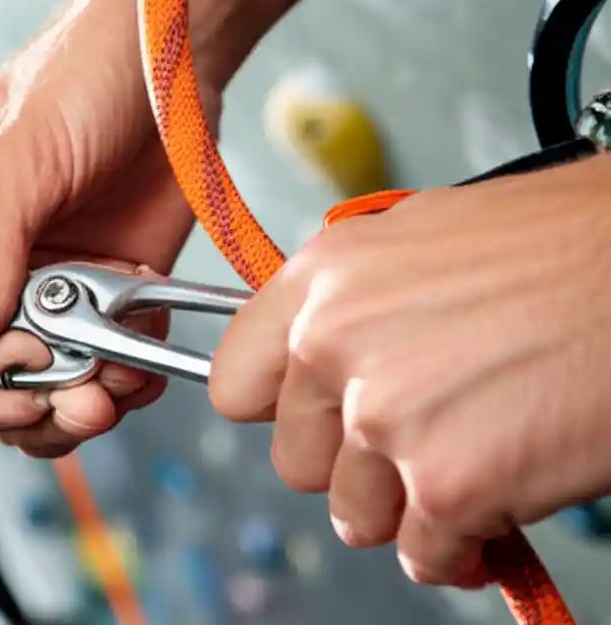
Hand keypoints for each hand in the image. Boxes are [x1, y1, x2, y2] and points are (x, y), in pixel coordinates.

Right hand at [0, 17, 194, 456]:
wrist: (164, 64)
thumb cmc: (72, 84)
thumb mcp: (15, 159)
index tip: (27, 359)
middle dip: (24, 405)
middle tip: (79, 398)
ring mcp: (40, 296)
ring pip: (36, 394)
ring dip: (76, 405)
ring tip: (117, 383)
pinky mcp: (99, 303)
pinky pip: (99, 373)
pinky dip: (123, 383)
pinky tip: (141, 360)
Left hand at [210, 155, 610, 586]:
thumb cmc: (565, 245)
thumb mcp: (419, 243)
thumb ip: (353, 307)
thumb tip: (323, 361)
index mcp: (320, 282)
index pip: (234, 386)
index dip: (283, 413)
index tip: (320, 419)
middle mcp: (333, 347)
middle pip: (296, 463)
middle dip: (357, 466)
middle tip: (423, 439)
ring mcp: (384, 419)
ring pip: (355, 517)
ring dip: (410, 508)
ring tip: (474, 460)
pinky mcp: (448, 484)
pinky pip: (425, 555)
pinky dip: (462, 547)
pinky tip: (500, 503)